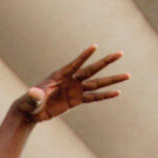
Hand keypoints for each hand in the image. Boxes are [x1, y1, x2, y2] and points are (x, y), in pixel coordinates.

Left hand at [14, 46, 129, 123]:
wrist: (32, 111)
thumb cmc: (30, 103)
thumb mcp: (31, 99)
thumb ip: (34, 95)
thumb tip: (33, 93)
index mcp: (60, 75)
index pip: (75, 64)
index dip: (84, 56)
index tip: (95, 46)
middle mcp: (71, 80)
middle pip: (92, 69)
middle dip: (105, 62)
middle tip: (120, 53)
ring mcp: (75, 89)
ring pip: (97, 83)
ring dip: (111, 80)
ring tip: (127, 75)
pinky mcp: (76, 100)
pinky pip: (93, 97)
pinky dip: (104, 95)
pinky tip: (117, 92)